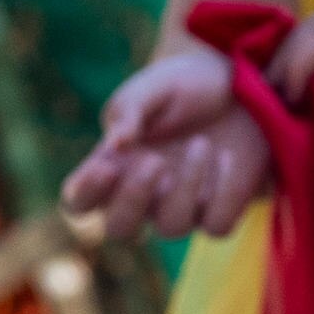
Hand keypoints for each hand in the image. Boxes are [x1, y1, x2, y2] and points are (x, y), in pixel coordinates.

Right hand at [63, 43, 273, 243]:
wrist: (233, 85)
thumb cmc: (180, 87)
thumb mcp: (151, 87)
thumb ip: (128, 111)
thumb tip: (115, 144)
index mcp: (112, 167)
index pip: (80, 201)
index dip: (86, 193)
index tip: (106, 166)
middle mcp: (142, 195)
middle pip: (119, 228)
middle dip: (133, 200)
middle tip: (154, 161)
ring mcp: (180, 207)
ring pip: (171, 228)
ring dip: (186, 185)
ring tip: (201, 142)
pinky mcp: (218, 209)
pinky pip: (217, 225)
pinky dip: (225, 191)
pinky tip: (226, 156)